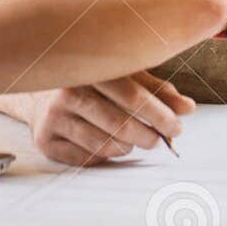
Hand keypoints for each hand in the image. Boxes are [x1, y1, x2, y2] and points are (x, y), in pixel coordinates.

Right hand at [25, 72, 194, 166]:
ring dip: (127, 147)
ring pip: (104, 144)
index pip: (132, 95)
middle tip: (158, 141)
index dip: (159, 114)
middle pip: (120, 123)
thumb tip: (187, 108)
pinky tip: (107, 144)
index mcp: (89, 67)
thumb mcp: (123, 77)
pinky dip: (105, 155)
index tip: (176, 128)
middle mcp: (67, 90)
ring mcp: (53, 116)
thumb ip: (156, 91)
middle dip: (147, 136)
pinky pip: (87, 158)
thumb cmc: (90, 83)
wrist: (39, 93)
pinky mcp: (45, 140)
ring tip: (132, 140)